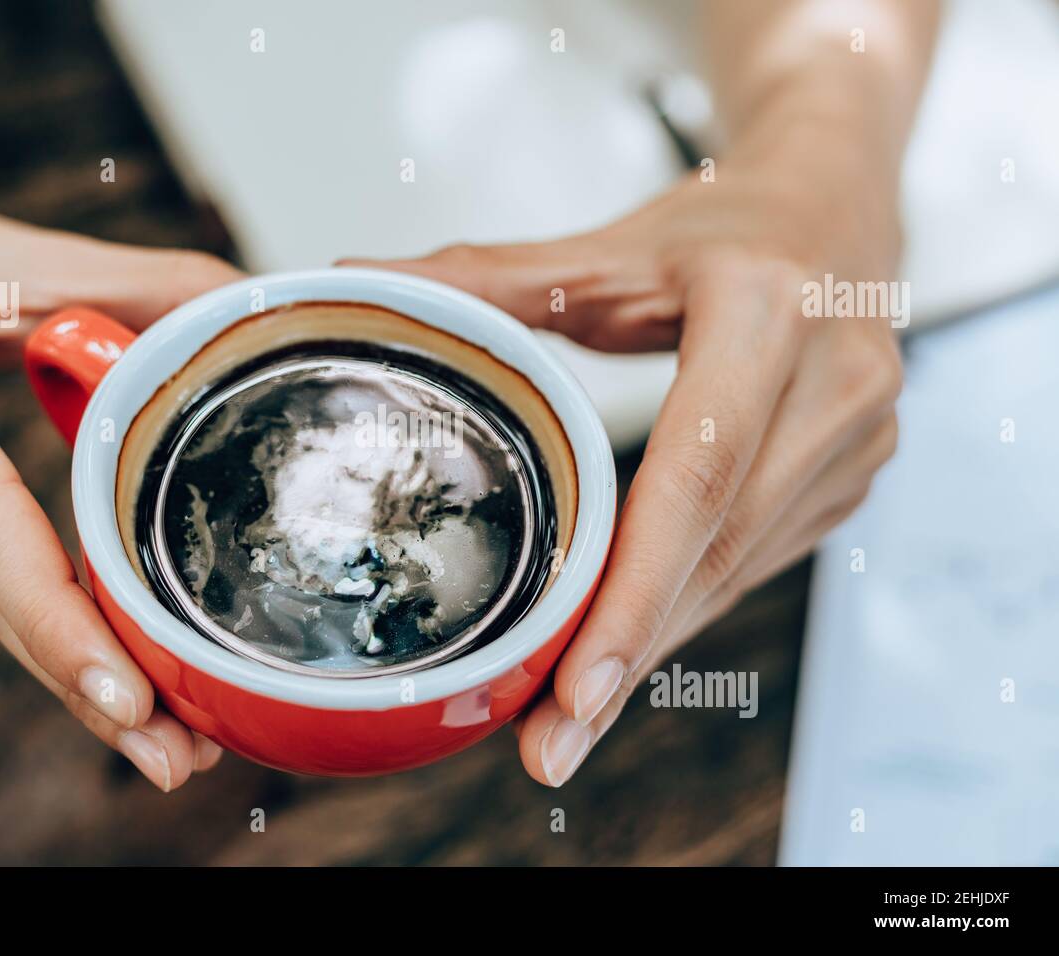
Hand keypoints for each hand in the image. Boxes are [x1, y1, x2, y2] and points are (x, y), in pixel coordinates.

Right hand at [0, 171, 242, 789]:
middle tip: (178, 755)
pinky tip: (98, 669)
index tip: (130, 697)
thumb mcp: (29, 254)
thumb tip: (264, 326)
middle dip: (80, 678)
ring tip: (164, 735)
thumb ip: (152, 287)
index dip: (54, 612)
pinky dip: (29, 629)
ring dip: (62, 669)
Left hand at [348, 160, 902, 785]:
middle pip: (714, 550)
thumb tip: (363, 284)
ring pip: (737, 572)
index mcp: (769, 313)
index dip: (634, 591)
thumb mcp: (611, 248)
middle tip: (547, 745)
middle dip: (627, 655)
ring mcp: (859, 439)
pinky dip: (685, 606)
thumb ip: (489, 277)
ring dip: (653, 644)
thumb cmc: (718, 231)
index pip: (697, 474)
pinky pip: (757, 561)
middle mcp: (836, 384)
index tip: (574, 690)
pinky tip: (628, 644)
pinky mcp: (855, 475)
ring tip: (569, 719)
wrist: (837, 209)